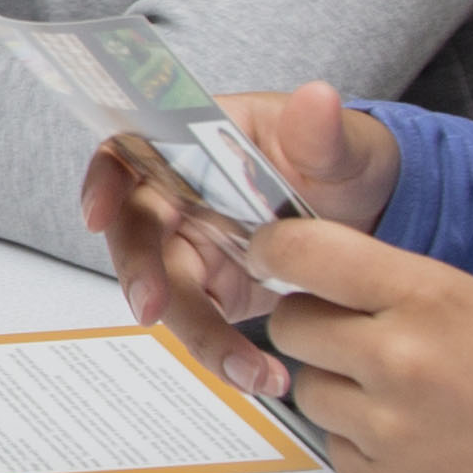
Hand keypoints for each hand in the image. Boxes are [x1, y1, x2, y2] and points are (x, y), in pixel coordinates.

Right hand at [89, 83, 397, 372]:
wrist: (374, 216)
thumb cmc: (346, 162)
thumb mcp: (346, 144)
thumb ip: (325, 131)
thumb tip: (318, 99)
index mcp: (198, 145)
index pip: (130, 152)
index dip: (103, 182)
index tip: (98, 215)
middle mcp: (184, 195)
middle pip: (139, 233)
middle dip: (140, 274)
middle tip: (154, 309)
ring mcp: (196, 245)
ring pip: (169, 290)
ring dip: (197, 332)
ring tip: (246, 369)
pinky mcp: (216, 288)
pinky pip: (202, 323)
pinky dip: (225, 353)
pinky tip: (260, 373)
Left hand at [252, 222, 472, 472]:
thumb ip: (408, 292)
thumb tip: (332, 280)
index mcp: (431, 299)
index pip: (307, 253)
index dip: (276, 251)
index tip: (270, 257)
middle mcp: (397, 361)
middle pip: (294, 325)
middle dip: (314, 327)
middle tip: (354, 339)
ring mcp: (386, 432)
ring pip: (310, 392)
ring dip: (341, 392)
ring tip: (409, 404)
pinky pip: (336, 451)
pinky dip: (364, 447)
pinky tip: (422, 447)